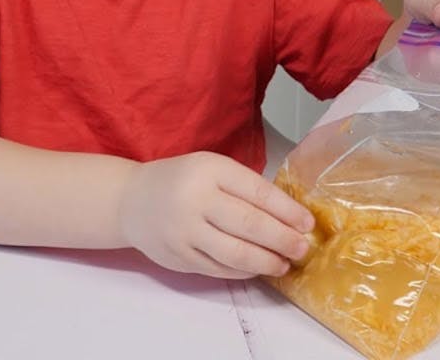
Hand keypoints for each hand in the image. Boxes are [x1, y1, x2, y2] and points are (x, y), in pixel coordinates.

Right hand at [117, 151, 314, 279]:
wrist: (131, 200)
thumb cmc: (181, 181)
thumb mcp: (210, 168)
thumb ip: (243, 188)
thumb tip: (289, 216)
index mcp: (209, 170)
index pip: (257, 193)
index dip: (287, 211)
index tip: (308, 223)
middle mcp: (195, 200)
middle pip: (250, 225)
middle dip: (282, 239)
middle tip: (302, 248)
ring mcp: (184, 231)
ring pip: (235, 253)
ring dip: (266, 261)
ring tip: (284, 264)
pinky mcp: (178, 257)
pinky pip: (218, 269)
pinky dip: (243, 271)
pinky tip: (258, 269)